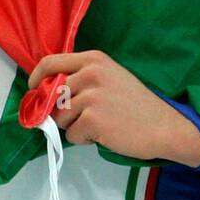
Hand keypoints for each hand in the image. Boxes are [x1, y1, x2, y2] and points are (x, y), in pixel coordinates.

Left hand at [27, 50, 199, 165]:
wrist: (164, 126)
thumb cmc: (137, 105)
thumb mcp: (111, 78)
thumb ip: (83, 78)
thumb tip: (49, 93)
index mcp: (94, 59)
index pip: (51, 63)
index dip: (37, 78)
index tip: (35, 90)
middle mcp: (90, 73)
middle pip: (54, 96)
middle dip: (62, 112)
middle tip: (86, 119)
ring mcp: (91, 96)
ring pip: (60, 117)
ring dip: (75, 127)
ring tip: (100, 125)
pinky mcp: (92, 119)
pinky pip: (72, 134)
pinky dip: (84, 139)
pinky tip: (104, 135)